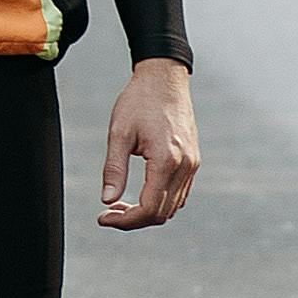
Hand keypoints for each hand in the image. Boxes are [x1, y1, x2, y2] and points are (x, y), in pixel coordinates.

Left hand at [96, 56, 199, 228]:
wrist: (165, 77)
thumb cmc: (139, 100)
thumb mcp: (119, 133)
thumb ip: (114, 169)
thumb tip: (107, 200)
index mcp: (166, 161)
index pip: (149, 209)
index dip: (125, 221)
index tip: (103, 217)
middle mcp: (185, 166)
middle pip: (162, 214)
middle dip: (134, 219)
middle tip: (108, 212)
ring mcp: (192, 164)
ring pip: (174, 207)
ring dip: (148, 212)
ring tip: (120, 204)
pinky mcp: (193, 160)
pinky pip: (180, 193)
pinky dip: (161, 201)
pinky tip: (140, 193)